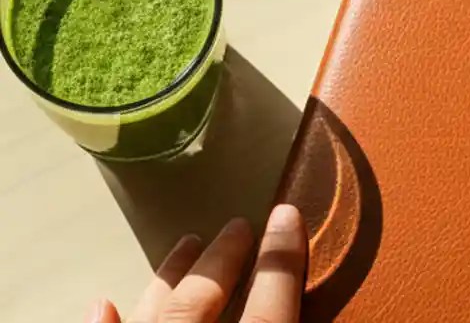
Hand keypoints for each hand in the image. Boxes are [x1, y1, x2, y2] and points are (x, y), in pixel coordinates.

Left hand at [86, 204, 306, 322]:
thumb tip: (306, 309)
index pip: (267, 313)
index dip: (280, 263)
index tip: (286, 216)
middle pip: (201, 302)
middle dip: (222, 259)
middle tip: (238, 225)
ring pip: (153, 314)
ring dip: (170, 276)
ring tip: (187, 243)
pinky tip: (102, 303)